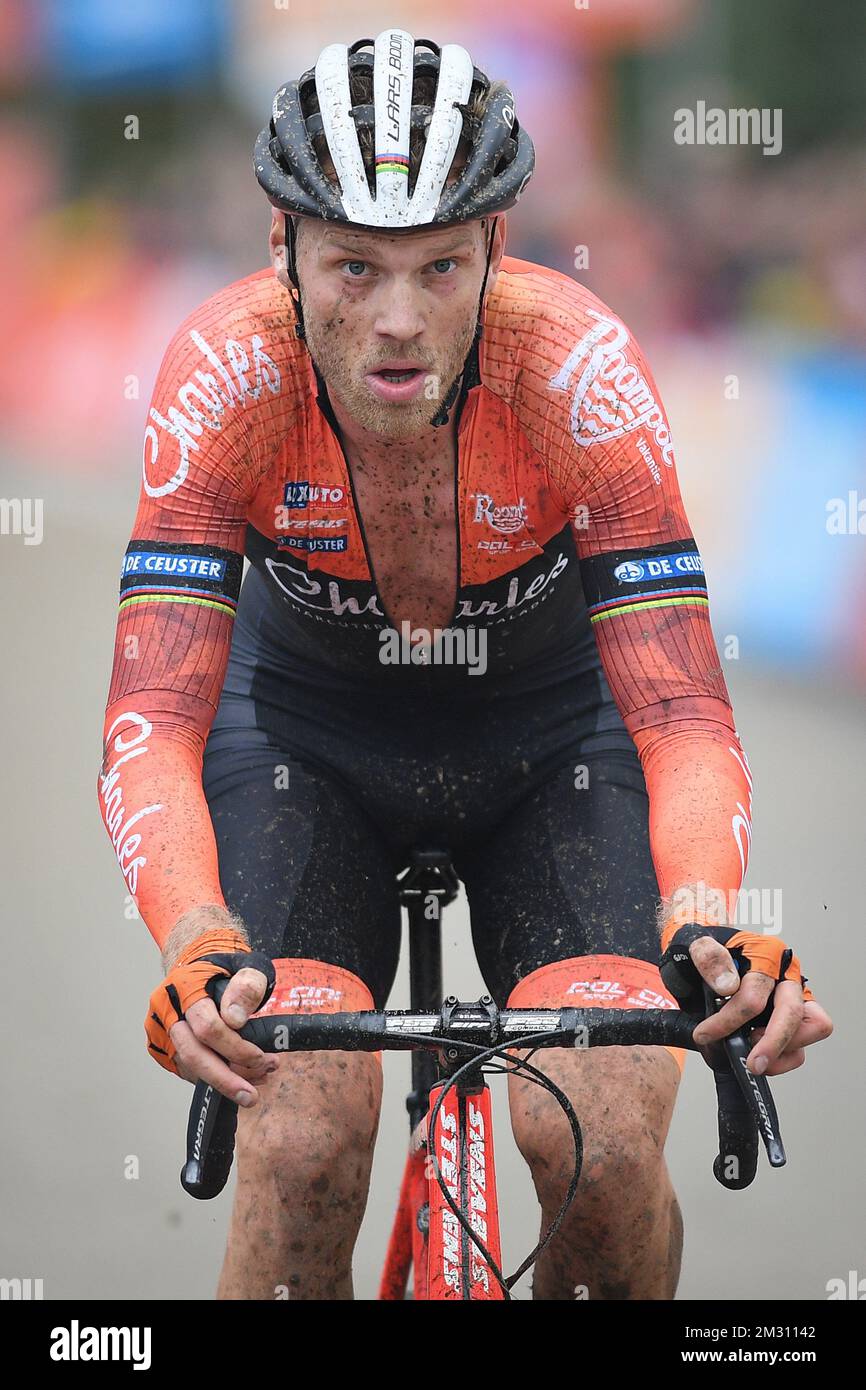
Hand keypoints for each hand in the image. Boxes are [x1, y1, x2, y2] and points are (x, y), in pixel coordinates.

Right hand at [146, 928, 277, 1103]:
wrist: (203, 969)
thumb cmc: (226, 969)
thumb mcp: (248, 967)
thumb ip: (247, 986)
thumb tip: (235, 1018)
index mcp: (185, 987)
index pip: (207, 1026)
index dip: (234, 1046)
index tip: (260, 1055)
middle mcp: (166, 1011)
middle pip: (192, 1054)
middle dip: (224, 1079)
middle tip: (252, 1096)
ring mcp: (161, 1031)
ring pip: (190, 1067)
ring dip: (225, 1080)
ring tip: (257, 1080)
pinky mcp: (164, 1048)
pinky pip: (189, 1071)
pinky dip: (216, 1078)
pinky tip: (242, 1077)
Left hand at [659, 924, 832, 1077]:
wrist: (705, 961)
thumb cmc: (706, 953)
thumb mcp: (695, 945)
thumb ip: (708, 957)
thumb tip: (728, 985)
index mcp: (766, 954)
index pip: (755, 994)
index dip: (729, 1018)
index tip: (704, 1033)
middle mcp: (786, 975)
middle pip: (796, 1011)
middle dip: (773, 1042)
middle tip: (752, 1063)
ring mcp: (794, 999)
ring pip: (813, 1028)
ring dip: (782, 1050)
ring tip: (751, 1055)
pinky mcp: (793, 1020)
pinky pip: (801, 1046)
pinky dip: (782, 1058)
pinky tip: (755, 1054)